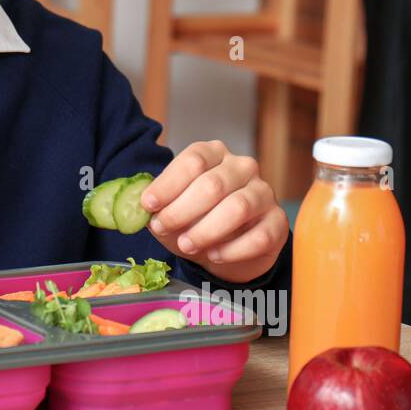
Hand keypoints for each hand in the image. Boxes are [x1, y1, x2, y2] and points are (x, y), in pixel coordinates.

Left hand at [141, 140, 287, 284]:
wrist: (228, 247)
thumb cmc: (195, 220)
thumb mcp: (170, 208)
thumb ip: (154, 205)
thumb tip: (132, 207)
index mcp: (214, 153)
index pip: (193, 160)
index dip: (168, 184)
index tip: (148, 205)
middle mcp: (242, 167)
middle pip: (212, 184)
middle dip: (181, 210)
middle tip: (162, 228)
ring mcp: (264, 193)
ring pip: (237, 208)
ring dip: (205, 231)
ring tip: (186, 245)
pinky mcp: (278, 223)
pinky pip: (258, 236)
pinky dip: (232, 250)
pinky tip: (213, 256)